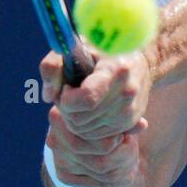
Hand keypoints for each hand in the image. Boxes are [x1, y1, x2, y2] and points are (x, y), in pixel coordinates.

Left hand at [40, 50, 151, 186]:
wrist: (137, 62)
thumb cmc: (99, 52)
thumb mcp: (74, 48)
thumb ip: (52, 66)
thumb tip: (49, 97)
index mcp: (115, 69)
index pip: (87, 99)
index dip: (67, 99)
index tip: (67, 88)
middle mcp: (127, 92)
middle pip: (81, 120)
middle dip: (68, 110)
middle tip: (71, 94)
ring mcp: (130, 111)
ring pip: (86, 132)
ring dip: (76, 119)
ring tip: (82, 100)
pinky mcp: (130, 124)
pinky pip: (96, 138)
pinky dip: (87, 127)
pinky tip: (91, 110)